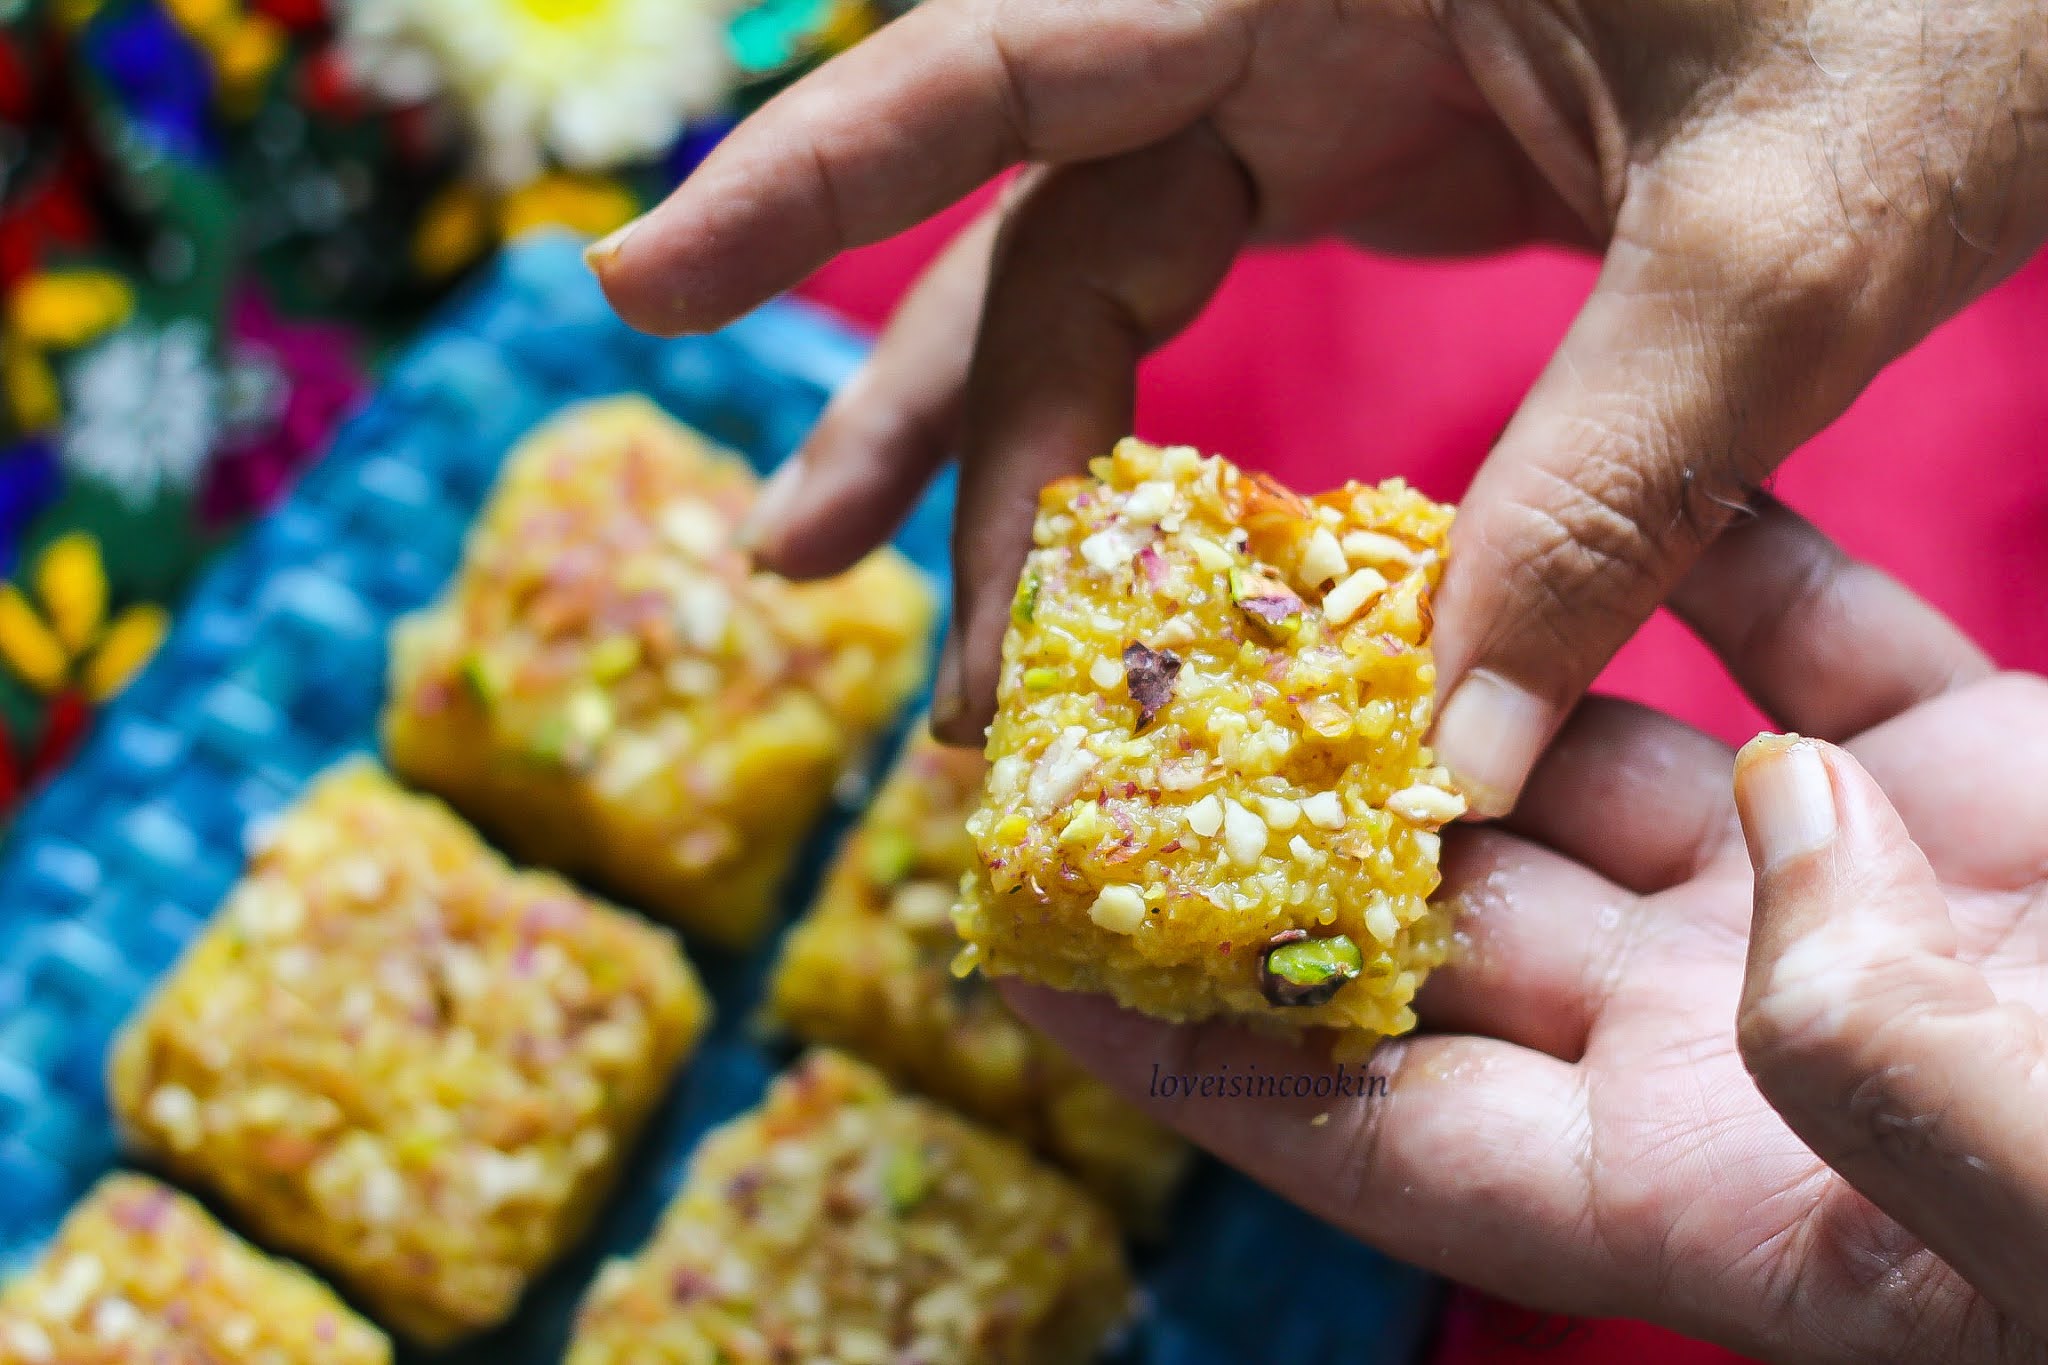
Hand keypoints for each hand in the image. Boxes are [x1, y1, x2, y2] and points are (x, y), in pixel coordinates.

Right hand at [587, 0, 2047, 812]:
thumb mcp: (1794, 243)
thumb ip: (1607, 489)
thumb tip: (1448, 770)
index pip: (1019, 51)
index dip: (816, 173)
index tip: (637, 282)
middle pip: (1045, 205)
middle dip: (937, 406)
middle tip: (803, 572)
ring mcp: (1347, 56)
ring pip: (1114, 260)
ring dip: (1031, 451)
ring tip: (953, 641)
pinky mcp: (1404, 126)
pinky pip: (1224, 282)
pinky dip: (1175, 432)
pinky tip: (1136, 561)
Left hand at [1001, 501, 2047, 1363]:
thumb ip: (1889, 1077)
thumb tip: (1781, 866)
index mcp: (1706, 1198)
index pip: (1374, 1129)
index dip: (1195, 1050)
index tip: (1022, 952)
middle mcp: (1731, 1044)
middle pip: (1437, 925)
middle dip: (1281, 821)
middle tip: (1117, 706)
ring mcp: (1836, 899)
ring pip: (1582, 762)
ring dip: (1456, 671)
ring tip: (1300, 563)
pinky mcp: (1965, 777)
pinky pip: (1788, 648)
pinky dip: (1699, 564)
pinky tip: (1583, 485)